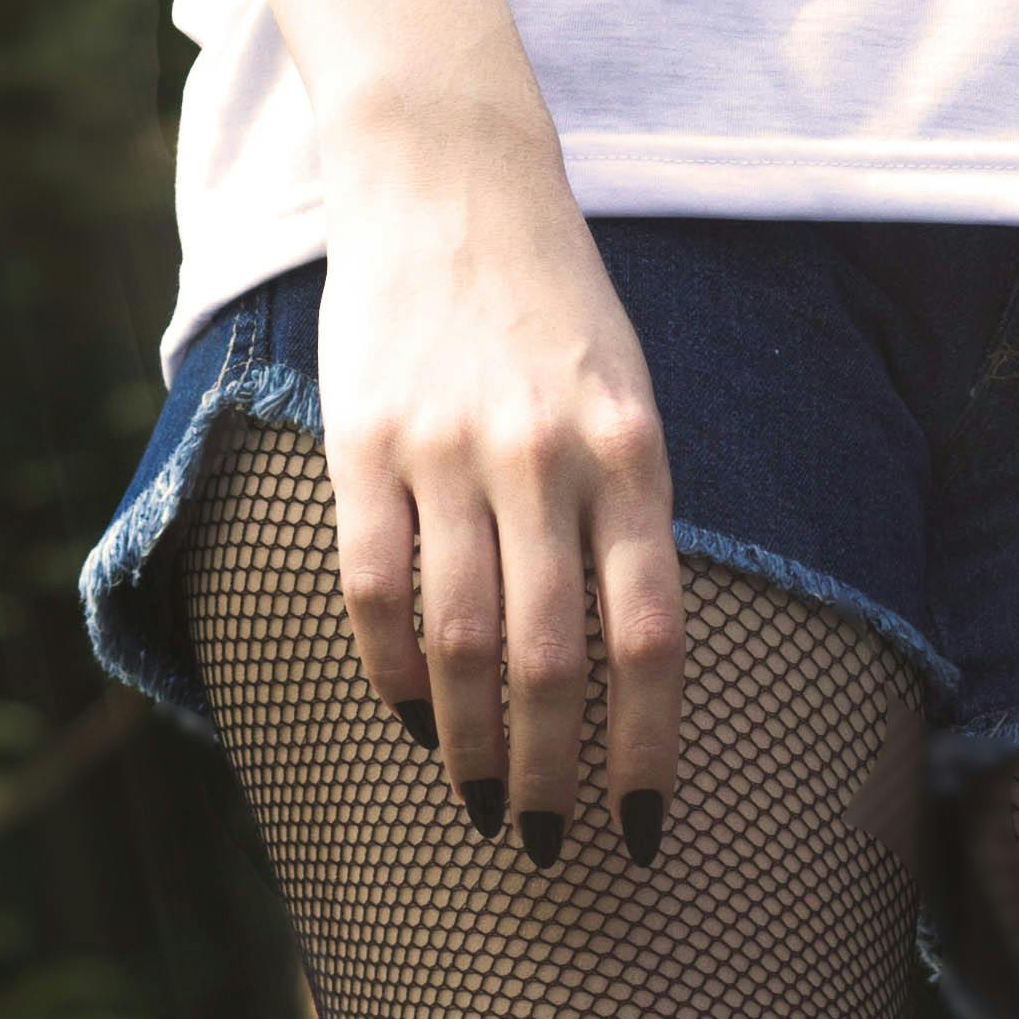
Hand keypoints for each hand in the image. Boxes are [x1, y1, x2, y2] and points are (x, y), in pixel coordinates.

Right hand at [315, 105, 682, 868]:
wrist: (452, 181)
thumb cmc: (555, 307)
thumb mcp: (631, 397)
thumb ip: (633, 513)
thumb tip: (632, 661)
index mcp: (633, 454)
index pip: (653, 637)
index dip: (650, 748)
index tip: (646, 825)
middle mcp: (547, 461)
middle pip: (554, 663)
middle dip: (551, 773)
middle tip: (542, 837)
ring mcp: (450, 452)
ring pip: (461, 642)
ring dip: (469, 743)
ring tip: (476, 796)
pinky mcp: (365, 442)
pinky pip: (372, 586)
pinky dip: (390, 670)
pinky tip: (409, 712)